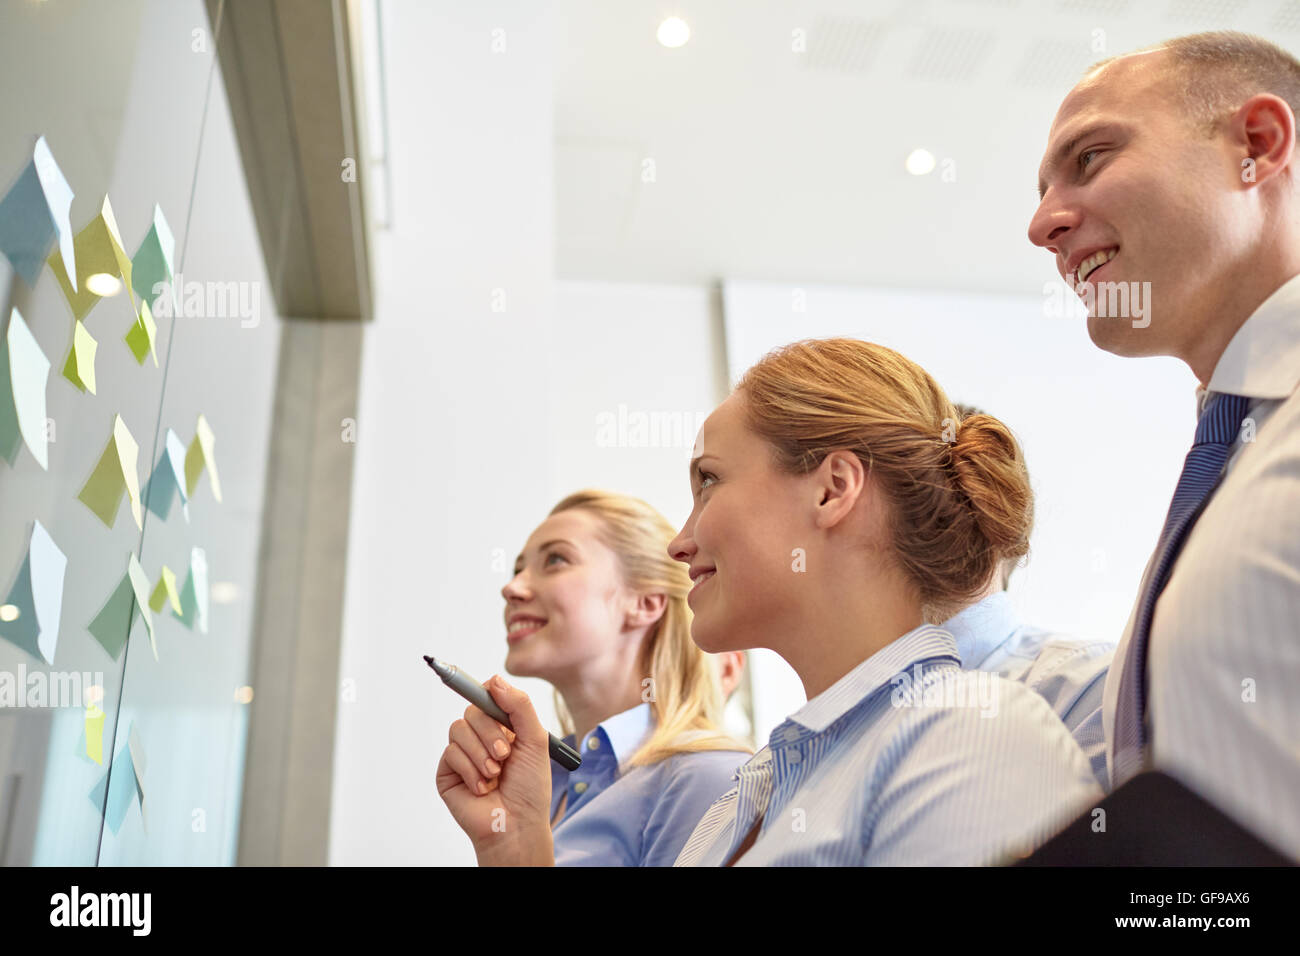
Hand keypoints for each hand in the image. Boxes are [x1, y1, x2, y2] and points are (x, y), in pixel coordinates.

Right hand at [435, 675, 554, 864]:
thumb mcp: (536, 740)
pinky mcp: (448, 771)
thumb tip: (495, 679)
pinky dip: (470, 770)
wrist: (517, 823)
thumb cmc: (530, 787)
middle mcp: (482, 736)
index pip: (488, 695)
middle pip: (472, 709)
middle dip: (490, 732)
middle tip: (504, 755)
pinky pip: (451, 753)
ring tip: (494, 775)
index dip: (487, 692)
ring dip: (480, 754)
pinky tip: (482, 787)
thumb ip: (520, 706)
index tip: (491, 693)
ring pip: (459, 729)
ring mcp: (463, 753)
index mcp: (504, 726)